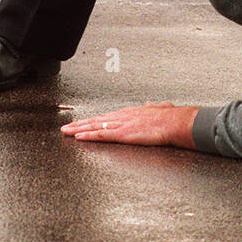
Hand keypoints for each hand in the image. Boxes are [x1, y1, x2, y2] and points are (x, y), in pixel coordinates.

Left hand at [60, 102, 198, 148]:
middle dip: (80, 123)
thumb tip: (151, 104)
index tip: (83, 122)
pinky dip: (88, 136)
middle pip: (96, 120)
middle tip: (66, 127)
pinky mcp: (123, 134)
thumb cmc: (170, 118)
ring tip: (66, 131)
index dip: (93, 120)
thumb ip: (153, 107)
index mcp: (131, 112)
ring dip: (78, 129)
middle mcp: (123, 116)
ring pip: (95, 126)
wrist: (176, 121)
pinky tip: (78, 137)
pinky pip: (101, 135)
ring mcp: (121, 124)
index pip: (107, 117)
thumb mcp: (160, 109)